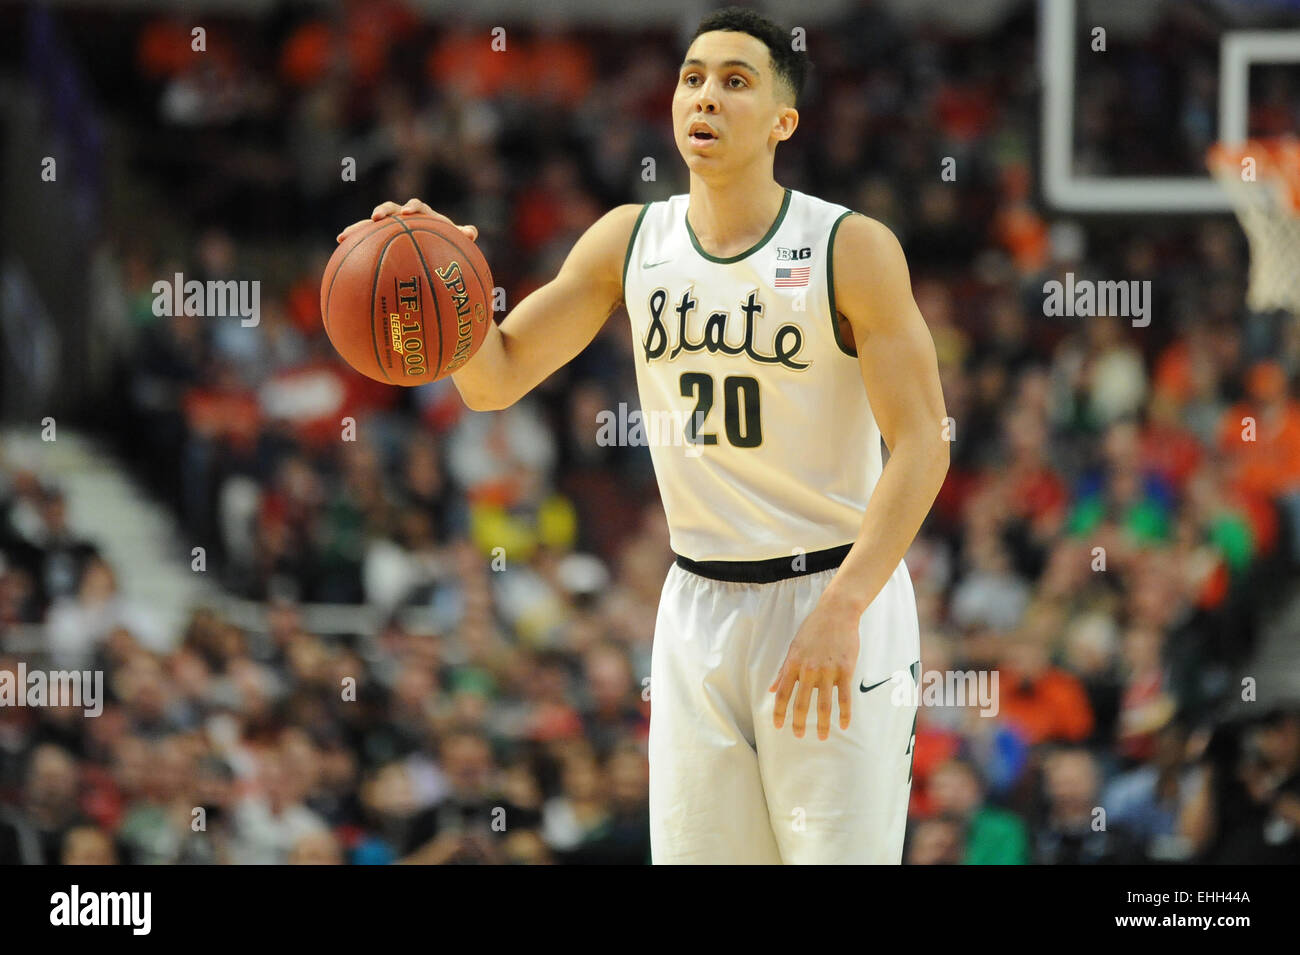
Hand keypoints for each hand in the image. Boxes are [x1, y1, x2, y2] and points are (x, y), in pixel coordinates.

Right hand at [336, 197, 478, 243]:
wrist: (431, 249)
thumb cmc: (444, 245)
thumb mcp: (454, 242)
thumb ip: (462, 235)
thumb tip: (471, 232)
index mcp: (421, 215)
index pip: (416, 207)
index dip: (412, 208)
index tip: (408, 213)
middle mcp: (402, 218)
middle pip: (390, 209)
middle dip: (383, 212)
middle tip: (377, 217)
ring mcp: (389, 228)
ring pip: (370, 225)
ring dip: (358, 229)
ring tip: (344, 236)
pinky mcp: (378, 239)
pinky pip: (364, 242)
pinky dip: (353, 245)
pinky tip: (340, 251)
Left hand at [769, 594, 861, 739]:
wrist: (836, 613)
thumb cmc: (813, 629)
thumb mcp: (793, 647)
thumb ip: (784, 671)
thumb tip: (771, 689)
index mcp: (793, 664)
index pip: (782, 693)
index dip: (779, 711)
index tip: (778, 725)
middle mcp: (809, 670)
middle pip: (801, 703)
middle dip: (799, 722)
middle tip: (798, 736)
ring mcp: (828, 671)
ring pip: (824, 704)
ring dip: (823, 724)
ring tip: (823, 737)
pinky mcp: (845, 670)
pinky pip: (845, 697)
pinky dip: (844, 713)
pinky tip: (844, 725)